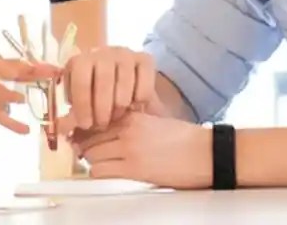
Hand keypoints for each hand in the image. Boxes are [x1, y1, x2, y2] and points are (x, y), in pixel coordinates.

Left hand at [58, 47, 158, 133]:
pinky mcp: (145, 58)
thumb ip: (72, 117)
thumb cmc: (96, 100)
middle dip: (102, 107)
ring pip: (125, 79)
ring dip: (121, 103)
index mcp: (81, 62)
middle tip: (103, 125)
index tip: (86, 124)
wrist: (123, 87)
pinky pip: (144, 77)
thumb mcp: (82, 106)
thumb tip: (60, 129)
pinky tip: (135, 107)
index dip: (83, 103)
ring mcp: (125, 53)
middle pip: (104, 78)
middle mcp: (102, 53)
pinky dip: (140, 96)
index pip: (80, 78)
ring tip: (117, 117)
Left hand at [73, 111, 210, 188]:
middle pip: (90, 136)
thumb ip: (132, 123)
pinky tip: (106, 172)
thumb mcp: (155, 121)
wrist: (205, 153)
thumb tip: (110, 131)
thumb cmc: (186, 140)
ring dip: (92, 160)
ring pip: (91, 153)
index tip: (81, 133)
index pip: (96, 117)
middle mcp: (128, 128)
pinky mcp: (133, 168)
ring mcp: (129, 148)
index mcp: (134, 115)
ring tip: (100, 162)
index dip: (86, 128)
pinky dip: (98, 172)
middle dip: (86, 145)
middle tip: (85, 151)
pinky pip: (100, 170)